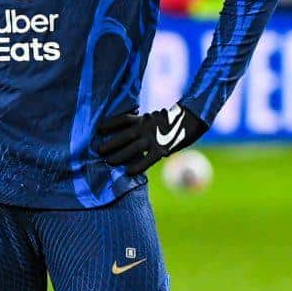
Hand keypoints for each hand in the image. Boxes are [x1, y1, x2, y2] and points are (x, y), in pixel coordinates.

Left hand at [94, 103, 208, 176]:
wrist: (194, 118)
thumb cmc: (174, 120)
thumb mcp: (155, 118)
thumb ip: (143, 125)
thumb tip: (132, 133)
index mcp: (144, 119)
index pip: (123, 120)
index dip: (110, 124)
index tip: (98, 129)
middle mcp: (146, 128)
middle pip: (124, 135)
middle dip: (111, 143)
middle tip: (98, 150)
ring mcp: (154, 138)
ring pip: (133, 148)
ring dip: (120, 155)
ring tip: (108, 161)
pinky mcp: (163, 149)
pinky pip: (148, 159)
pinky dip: (138, 166)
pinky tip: (128, 172)